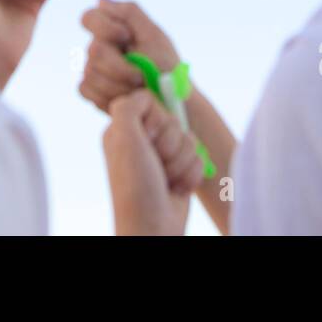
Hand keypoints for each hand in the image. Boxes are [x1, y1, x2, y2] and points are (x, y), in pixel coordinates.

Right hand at [79, 0, 179, 111]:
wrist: (171, 101)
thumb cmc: (166, 66)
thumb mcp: (154, 35)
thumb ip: (129, 13)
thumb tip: (100, 0)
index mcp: (113, 28)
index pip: (89, 18)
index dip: (105, 27)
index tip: (127, 38)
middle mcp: (98, 46)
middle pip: (94, 50)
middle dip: (121, 67)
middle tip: (141, 76)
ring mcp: (91, 68)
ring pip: (90, 73)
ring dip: (119, 84)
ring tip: (138, 89)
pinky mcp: (90, 90)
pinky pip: (86, 89)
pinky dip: (107, 96)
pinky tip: (124, 97)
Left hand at [103, 89, 202, 234]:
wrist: (154, 228)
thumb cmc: (136, 186)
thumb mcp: (123, 139)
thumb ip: (128, 106)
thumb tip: (143, 94)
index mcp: (123, 128)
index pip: (151, 101)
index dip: (156, 119)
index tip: (147, 139)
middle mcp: (141, 140)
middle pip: (173, 120)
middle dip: (171, 145)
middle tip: (157, 164)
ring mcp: (161, 156)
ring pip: (189, 139)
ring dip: (182, 162)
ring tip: (166, 180)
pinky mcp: (179, 170)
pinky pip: (198, 158)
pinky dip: (190, 175)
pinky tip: (176, 189)